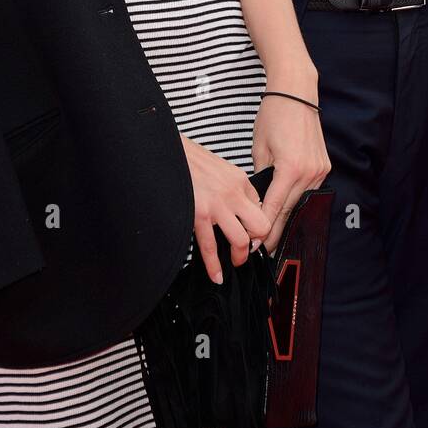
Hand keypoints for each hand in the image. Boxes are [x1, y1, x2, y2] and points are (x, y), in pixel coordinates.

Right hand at [179, 135, 271, 283]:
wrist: (166, 151)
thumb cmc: (190, 160)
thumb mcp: (220, 168)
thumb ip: (233, 187)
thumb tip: (243, 210)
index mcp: (240, 179)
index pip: (261, 209)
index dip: (258, 226)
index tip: (253, 237)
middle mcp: (233, 192)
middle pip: (260, 226)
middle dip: (256, 243)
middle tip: (248, 250)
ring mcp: (216, 205)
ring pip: (240, 240)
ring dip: (239, 257)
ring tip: (234, 263)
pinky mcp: (198, 214)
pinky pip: (210, 247)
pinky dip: (214, 266)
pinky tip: (216, 276)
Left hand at [252, 79, 330, 253]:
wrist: (296, 93)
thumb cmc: (273, 116)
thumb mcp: (259, 148)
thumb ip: (260, 177)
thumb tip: (257, 200)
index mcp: (290, 169)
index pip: (274, 209)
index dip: (263, 231)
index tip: (254, 246)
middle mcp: (310, 173)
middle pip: (290, 211)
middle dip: (275, 230)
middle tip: (261, 248)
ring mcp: (320, 170)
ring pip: (301, 202)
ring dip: (287, 217)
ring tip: (271, 234)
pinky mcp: (324, 166)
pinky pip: (309, 190)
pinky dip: (297, 201)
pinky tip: (286, 211)